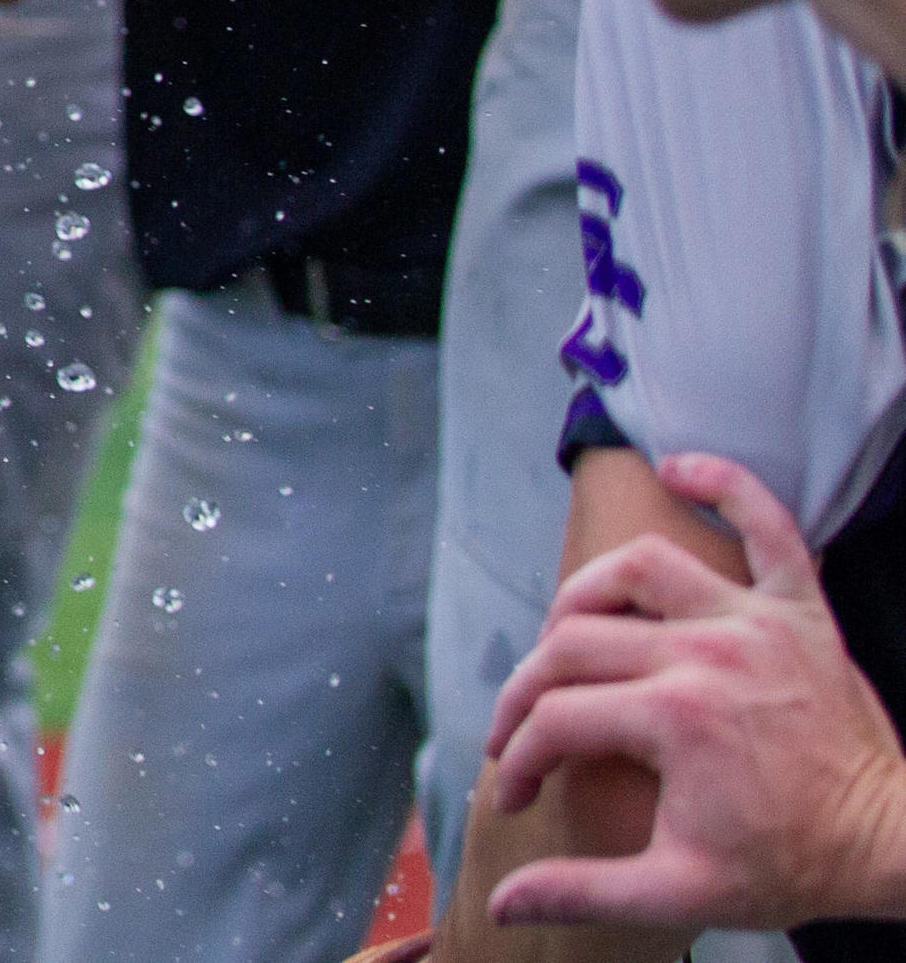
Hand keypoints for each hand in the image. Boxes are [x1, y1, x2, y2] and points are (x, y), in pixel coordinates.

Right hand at [484, 452, 905, 933]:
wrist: (891, 846)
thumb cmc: (793, 864)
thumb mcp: (682, 891)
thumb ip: (585, 890)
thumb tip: (504, 903)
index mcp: (675, 718)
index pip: (557, 719)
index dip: (521, 757)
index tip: (518, 790)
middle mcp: (707, 653)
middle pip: (577, 642)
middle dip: (528, 688)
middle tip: (521, 727)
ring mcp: (756, 622)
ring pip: (642, 569)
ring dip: (588, 591)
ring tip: (568, 628)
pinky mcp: (801, 611)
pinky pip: (769, 526)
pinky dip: (728, 485)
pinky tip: (682, 467)